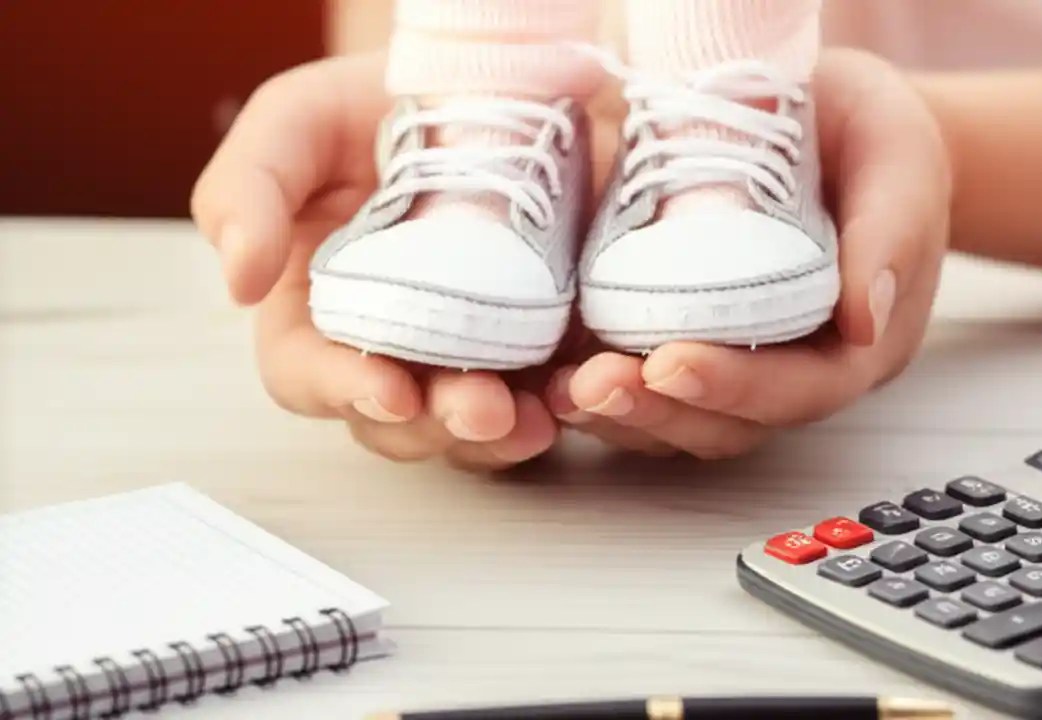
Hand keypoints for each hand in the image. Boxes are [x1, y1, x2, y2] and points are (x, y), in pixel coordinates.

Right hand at [191, 54, 560, 469]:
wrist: (478, 77)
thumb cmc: (371, 106)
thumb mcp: (295, 122)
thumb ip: (247, 191)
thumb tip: (239, 282)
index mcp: (314, 310)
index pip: (309, 376)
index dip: (342, 392)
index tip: (386, 390)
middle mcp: (388, 346)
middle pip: (397, 422)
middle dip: (437, 425)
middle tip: (479, 410)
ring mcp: (464, 353)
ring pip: (470, 428)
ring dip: (499, 436)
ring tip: (532, 420)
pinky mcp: (536, 343)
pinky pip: (545, 397)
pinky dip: (561, 405)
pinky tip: (576, 396)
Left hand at [545, 49, 952, 457]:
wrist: (837, 121)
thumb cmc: (875, 141)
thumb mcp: (900, 160)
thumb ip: (891, 231)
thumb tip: (862, 316)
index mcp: (856, 344)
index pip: (798, 389)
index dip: (735, 387)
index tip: (670, 364)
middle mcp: (795, 369)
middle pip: (728, 423)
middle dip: (657, 412)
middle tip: (592, 385)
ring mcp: (739, 361)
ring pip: (679, 420)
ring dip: (619, 413)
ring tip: (561, 389)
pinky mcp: (689, 336)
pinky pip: (646, 384)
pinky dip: (598, 387)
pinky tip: (551, 372)